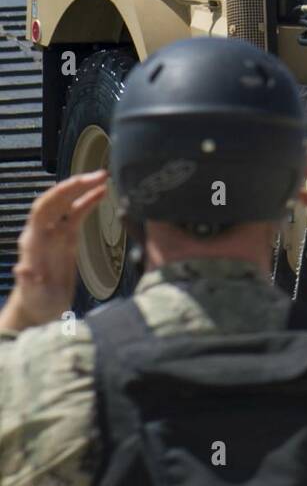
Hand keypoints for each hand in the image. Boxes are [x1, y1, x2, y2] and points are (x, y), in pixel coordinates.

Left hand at [0, 172, 107, 330]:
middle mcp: (43, 233)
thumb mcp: (34, 296)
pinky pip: (77, 214)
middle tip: (100, 175)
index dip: (60, 193)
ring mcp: (55, 234)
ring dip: (83, 188)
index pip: (43, 209)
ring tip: (104, 178)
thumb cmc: (37, 303)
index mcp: (34, 242)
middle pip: (57, 200)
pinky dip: (89, 201)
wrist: (40, 310)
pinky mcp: (66, 238)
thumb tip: (22, 269)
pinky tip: (103, 193)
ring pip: (67, 203)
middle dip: (76, 185)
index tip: (79, 183)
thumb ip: (29, 282)